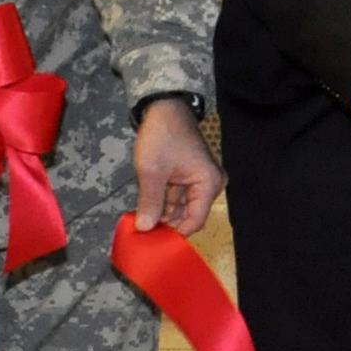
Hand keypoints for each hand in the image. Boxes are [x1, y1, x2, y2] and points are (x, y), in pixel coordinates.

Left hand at [133, 100, 224, 232]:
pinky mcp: (190, 177)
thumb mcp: (152, 171)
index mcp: (208, 184)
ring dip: (162, 214)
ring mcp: (200, 181)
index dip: (173, 234)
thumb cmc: (162, 137)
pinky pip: (178, 197)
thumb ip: (150, 202)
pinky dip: (163, 204)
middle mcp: (210, 185)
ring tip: (141, 222)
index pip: (194, 222)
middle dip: (166, 225)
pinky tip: (146, 209)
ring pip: (181, 208)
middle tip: (142, 233)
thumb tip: (144, 229)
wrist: (164, 109)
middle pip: (189, 216)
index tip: (150, 241)